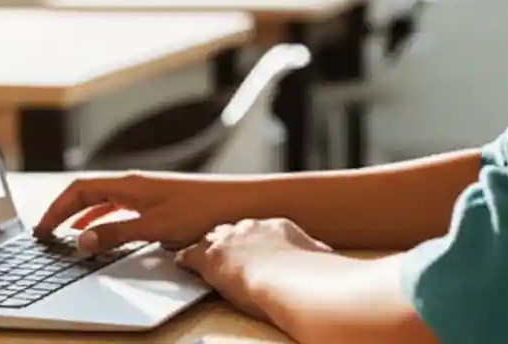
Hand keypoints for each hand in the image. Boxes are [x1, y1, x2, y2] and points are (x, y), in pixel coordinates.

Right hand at [33, 172, 253, 252]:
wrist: (241, 202)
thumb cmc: (203, 211)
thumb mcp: (155, 227)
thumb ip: (117, 234)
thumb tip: (82, 242)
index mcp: (129, 184)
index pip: (80, 189)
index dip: (57, 208)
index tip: (41, 228)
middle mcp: (136, 183)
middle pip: (88, 193)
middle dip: (65, 212)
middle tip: (48, 233)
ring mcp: (148, 191)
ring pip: (104, 201)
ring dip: (84, 217)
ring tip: (70, 237)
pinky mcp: (160, 201)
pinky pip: (121, 208)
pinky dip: (104, 220)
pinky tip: (107, 235)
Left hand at [176, 218, 333, 319]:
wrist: (295, 280)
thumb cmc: (314, 278)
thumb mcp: (321, 262)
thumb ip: (318, 260)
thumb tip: (329, 264)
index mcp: (280, 227)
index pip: (258, 231)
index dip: (251, 243)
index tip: (251, 251)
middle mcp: (252, 228)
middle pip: (231, 231)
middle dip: (226, 241)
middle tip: (222, 252)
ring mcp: (230, 240)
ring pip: (208, 239)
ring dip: (204, 248)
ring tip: (196, 255)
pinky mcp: (211, 257)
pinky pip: (189, 255)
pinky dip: (183, 261)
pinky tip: (178, 264)